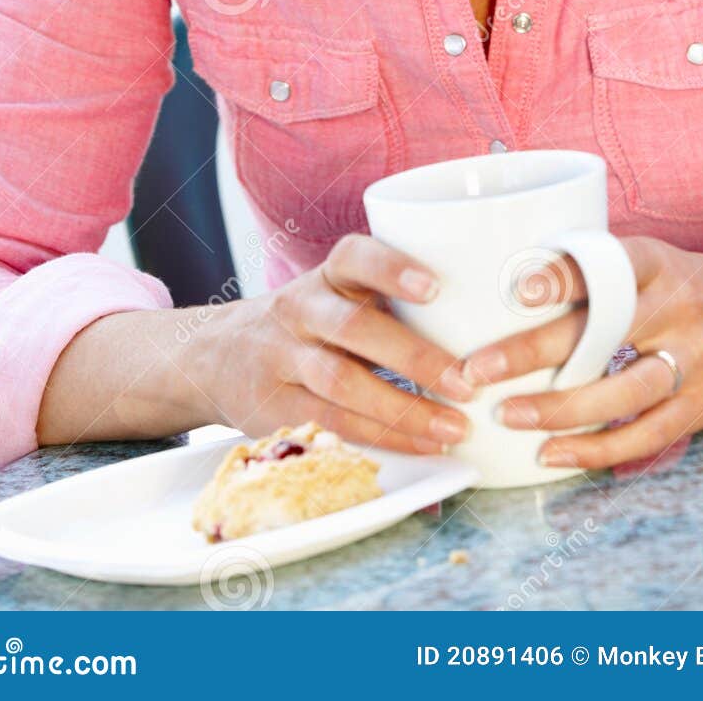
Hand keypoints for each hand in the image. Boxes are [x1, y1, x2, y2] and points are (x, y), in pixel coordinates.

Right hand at [192, 232, 474, 454]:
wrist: (215, 354)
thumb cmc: (310, 322)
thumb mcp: (337, 294)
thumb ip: (392, 301)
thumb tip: (486, 316)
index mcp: (326, 276)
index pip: (355, 257)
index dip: (393, 268)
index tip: (436, 286)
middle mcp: (300, 310)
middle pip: (354, 327)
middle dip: (415, 357)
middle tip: (467, 380)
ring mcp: (284, 360)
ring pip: (343, 383)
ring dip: (404, 410)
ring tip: (455, 427)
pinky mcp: (275, 407)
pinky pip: (334, 424)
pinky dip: (383, 438)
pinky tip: (422, 445)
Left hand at [460, 236, 702, 470]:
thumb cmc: (687, 287)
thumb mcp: (651, 262)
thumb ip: (596, 272)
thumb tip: (506, 286)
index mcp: (655, 263)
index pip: (607, 264)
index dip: (563, 275)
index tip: (518, 287)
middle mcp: (677, 307)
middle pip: (602, 330)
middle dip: (535, 351)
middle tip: (478, 368)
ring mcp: (694, 359)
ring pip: (622, 391)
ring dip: (560, 408)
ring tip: (509, 416)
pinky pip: (646, 434)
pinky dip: (597, 449)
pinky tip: (554, 453)